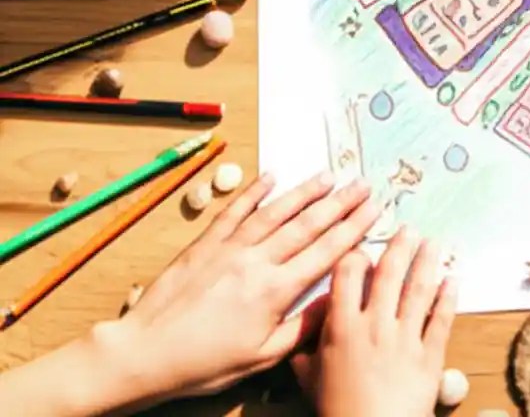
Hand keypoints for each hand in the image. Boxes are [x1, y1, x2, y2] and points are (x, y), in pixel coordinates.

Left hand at [100, 172, 380, 404]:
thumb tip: (336, 301)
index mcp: (275, 291)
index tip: (374, 210)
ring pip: (275, 212)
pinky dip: (254, 192)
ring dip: (305, 192)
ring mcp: (229, 249)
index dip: (353, 229)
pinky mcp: (205, 245)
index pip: (325, 252)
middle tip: (363, 184)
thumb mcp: (262, 357)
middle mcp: (256, 262)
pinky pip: (235, 212)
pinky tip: (271, 177)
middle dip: (340, 203)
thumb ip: (302, 328)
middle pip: (307, 225)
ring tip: (328, 176)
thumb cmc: (204, 363)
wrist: (145, 352)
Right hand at [290, 228, 457, 416]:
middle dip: (399, 247)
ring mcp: (405, 338)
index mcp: (342, 327)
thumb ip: (305, 348)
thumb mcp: (309, 378)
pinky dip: (449, 297)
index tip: (363, 245)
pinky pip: (441, 319)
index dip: (355, 255)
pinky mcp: (430, 356)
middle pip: (389, 274)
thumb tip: (302, 330)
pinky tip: (454, 279)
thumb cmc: (336, 410)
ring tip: (434, 242)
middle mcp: (375, 325)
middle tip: (408, 228)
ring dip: (427, 262)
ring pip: (419, 290)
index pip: (347, 275)